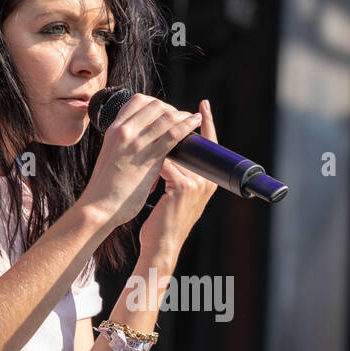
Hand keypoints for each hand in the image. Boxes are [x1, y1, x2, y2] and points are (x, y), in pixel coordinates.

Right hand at [80, 94, 204, 228]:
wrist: (98, 206)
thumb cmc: (105, 186)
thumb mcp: (110, 155)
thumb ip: (122, 144)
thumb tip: (137, 140)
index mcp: (114, 129)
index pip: (137, 100)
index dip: (156, 103)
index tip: (165, 111)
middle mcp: (124, 131)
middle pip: (155, 105)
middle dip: (172, 108)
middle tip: (180, 118)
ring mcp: (137, 144)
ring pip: (166, 117)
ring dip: (183, 115)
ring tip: (193, 119)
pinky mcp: (149, 158)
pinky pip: (173, 135)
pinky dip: (187, 126)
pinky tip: (195, 124)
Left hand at [137, 99, 218, 261]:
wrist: (162, 245)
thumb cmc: (165, 221)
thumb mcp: (178, 194)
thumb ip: (181, 174)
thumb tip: (170, 152)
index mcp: (208, 180)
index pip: (210, 145)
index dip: (207, 123)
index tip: (203, 105)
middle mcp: (206, 180)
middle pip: (192, 144)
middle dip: (177, 130)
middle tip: (165, 117)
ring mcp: (196, 183)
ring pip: (175, 151)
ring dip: (158, 146)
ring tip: (145, 145)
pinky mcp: (182, 187)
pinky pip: (164, 163)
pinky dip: (151, 162)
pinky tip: (139, 163)